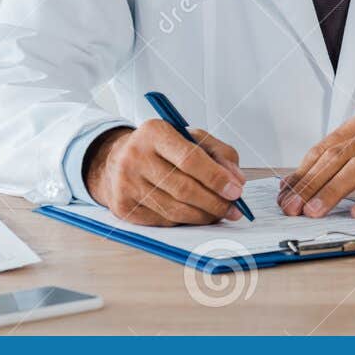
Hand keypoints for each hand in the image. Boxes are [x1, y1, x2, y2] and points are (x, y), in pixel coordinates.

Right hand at [83, 120, 245, 225]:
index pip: (190, 158)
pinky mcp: (123, 207)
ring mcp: (126, 184)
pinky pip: (163, 220)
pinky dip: (185, 221)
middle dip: (214, 202)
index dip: (216, 177)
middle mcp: (136, 157)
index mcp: (154, 133)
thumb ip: (219, 153)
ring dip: (203, 215)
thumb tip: (237, 180)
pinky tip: (196, 215)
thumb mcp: (191, 138)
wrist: (116, 161)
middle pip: (183, 188)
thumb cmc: (161, 148)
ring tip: (220, 214)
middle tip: (234, 209)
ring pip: (174, 209)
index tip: (236, 190)